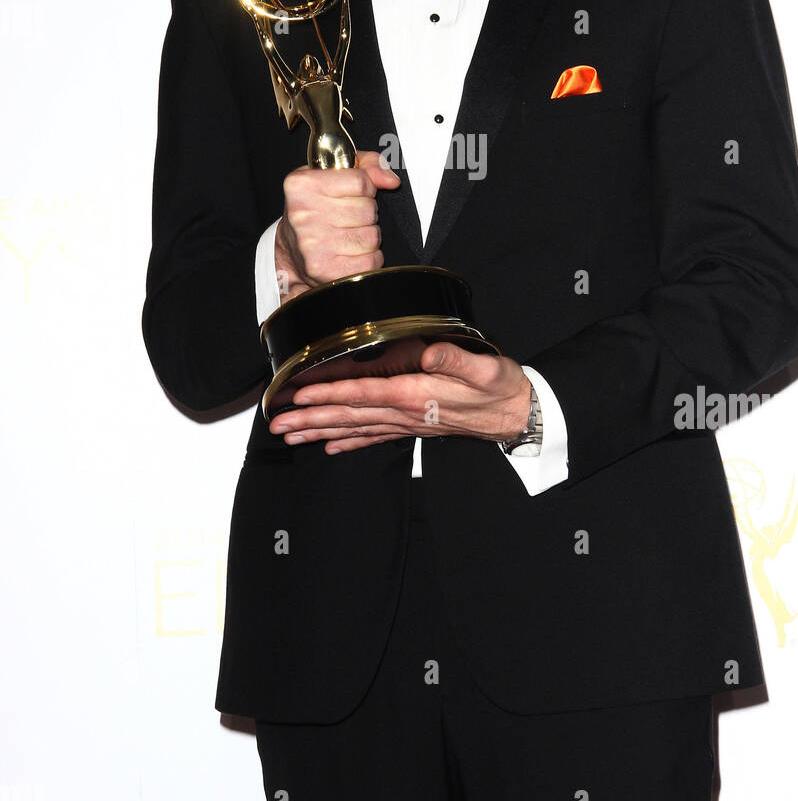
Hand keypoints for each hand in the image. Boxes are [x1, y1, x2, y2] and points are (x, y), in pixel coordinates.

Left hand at [269, 343, 531, 453]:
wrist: (517, 414)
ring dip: (320, 432)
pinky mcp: (412, 427)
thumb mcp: (484, 367)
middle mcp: (404, 412)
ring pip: (354, 429)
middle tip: (277, 425)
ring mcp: (406, 423)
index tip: (299, 395)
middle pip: (348, 416)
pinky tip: (330, 447)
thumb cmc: (500, 387)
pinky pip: (373, 437)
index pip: (362, 394)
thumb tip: (430, 353)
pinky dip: (348, 441)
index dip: (329, 394)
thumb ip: (456, 359)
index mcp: (415, 394)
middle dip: (310, 419)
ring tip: (290, 436)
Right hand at [274, 149, 399, 300]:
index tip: (352, 194)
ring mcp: (313, 244)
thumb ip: (367, 165)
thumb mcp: (332, 175)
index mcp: (303, 185)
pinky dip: (368, 258)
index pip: (361, 182)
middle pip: (368, 210)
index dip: (365, 189)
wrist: (290, 250)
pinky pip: (370, 261)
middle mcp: (304, 214)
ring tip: (348, 234)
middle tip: (348, 217)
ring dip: (367, 236)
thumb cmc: (313, 209)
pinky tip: (351, 252)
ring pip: (372, 236)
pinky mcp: (325, 270)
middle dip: (366, 213)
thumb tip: (390, 180)